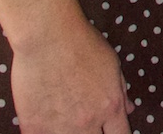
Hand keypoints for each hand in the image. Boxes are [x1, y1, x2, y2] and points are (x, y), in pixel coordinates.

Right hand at [10, 18, 131, 132]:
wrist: (48, 38)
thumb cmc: (83, 44)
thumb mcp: (112, 64)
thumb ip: (120, 90)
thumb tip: (128, 109)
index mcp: (111, 106)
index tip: (109, 130)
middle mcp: (88, 122)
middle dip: (93, 133)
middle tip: (85, 123)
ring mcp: (60, 127)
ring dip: (68, 133)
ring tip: (65, 117)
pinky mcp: (34, 127)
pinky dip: (44, 132)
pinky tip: (44, 122)